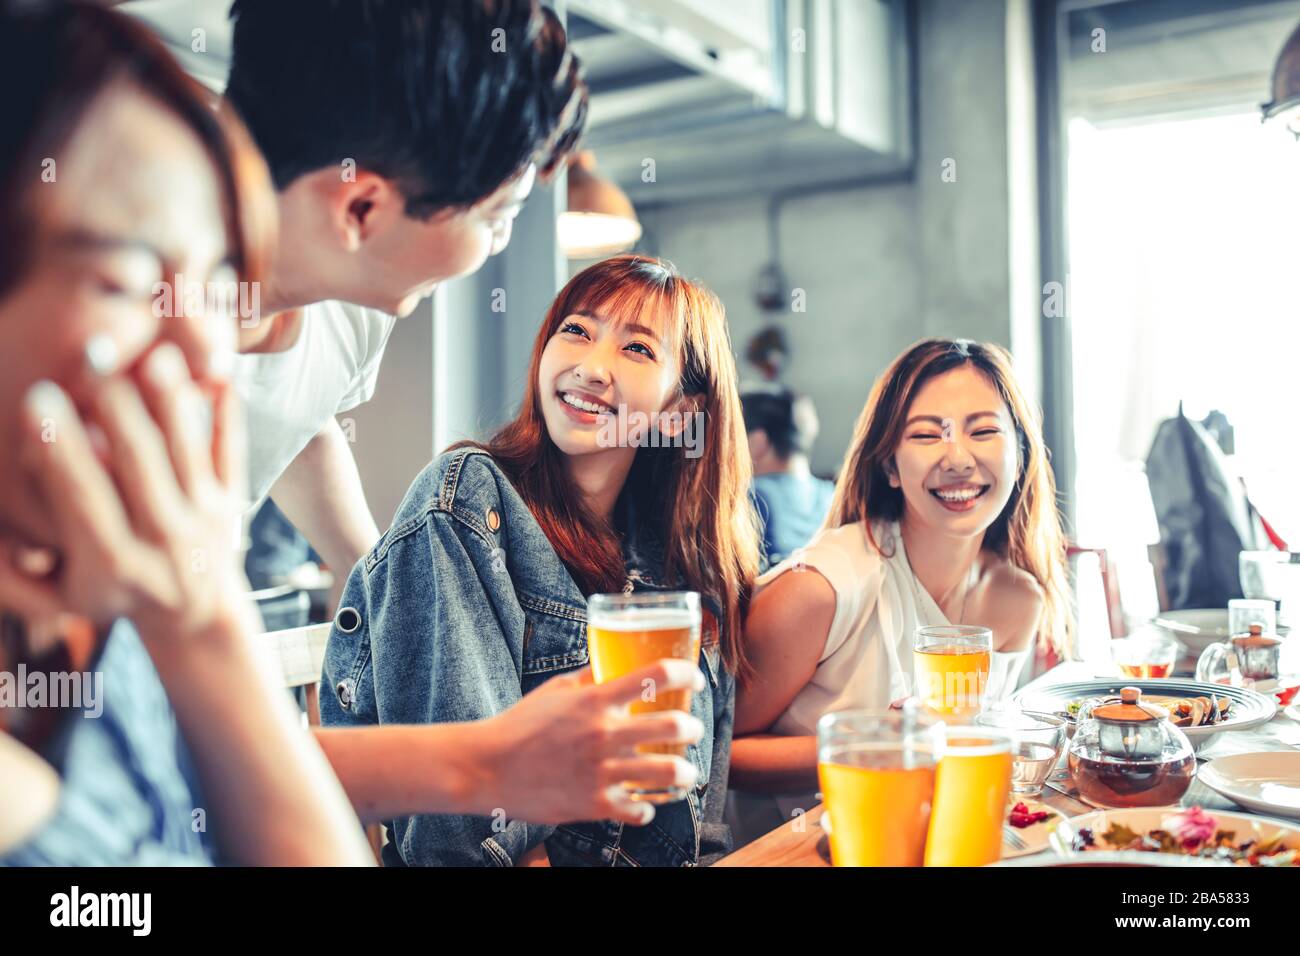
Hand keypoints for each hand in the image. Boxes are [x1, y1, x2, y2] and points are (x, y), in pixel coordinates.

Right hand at [0, 344, 249, 641]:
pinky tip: (220, 378)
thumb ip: (28, 557)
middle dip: (114, 408)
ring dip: (171, 400)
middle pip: (139, 463)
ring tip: (155, 354)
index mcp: (112, 561)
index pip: (82, 495)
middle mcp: (163, 540)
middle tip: (94, 353)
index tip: (39, 397)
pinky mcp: (234, 502)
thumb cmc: (106, 589)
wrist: (192, 614)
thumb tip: (15, 515)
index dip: (60, 448)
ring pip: (188, 450)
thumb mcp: (60, 589)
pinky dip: (229, 418)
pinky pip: (233, 454)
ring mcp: (204, 518)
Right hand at [481, 658, 705, 825]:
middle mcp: (602, 733)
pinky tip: (644, 804)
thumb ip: (589, 678)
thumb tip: (612, 665)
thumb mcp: (555, 690)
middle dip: (693, 728)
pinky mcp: (592, 804)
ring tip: (685, 772)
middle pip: (672, 725)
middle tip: (693, 730)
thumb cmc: (519, 725)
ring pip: (666, 772)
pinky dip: (646, 808)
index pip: (655, 675)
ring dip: (684, 772)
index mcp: (594, 700)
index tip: (695, 680)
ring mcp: (600, 770)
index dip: (686, 673)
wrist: (485, 768)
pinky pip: (637, 809)